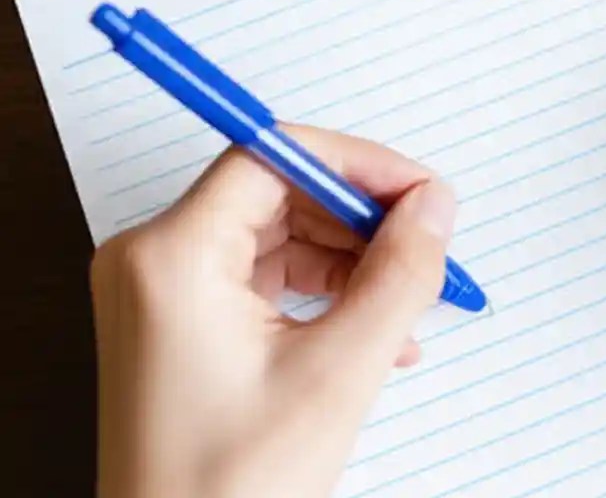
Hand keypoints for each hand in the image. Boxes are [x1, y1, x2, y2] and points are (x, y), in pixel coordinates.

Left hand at [91, 126, 454, 497]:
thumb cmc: (226, 490)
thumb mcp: (338, 373)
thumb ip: (398, 277)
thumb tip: (433, 210)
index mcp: (172, 259)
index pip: (272, 158)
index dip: (356, 165)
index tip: (417, 191)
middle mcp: (155, 263)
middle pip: (278, 194)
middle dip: (362, 221)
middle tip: (426, 243)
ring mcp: (166, 295)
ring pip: (279, 238)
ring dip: (352, 262)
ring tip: (408, 301)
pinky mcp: (184, 326)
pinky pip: (266, 280)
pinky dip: (326, 295)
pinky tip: (376, 331)